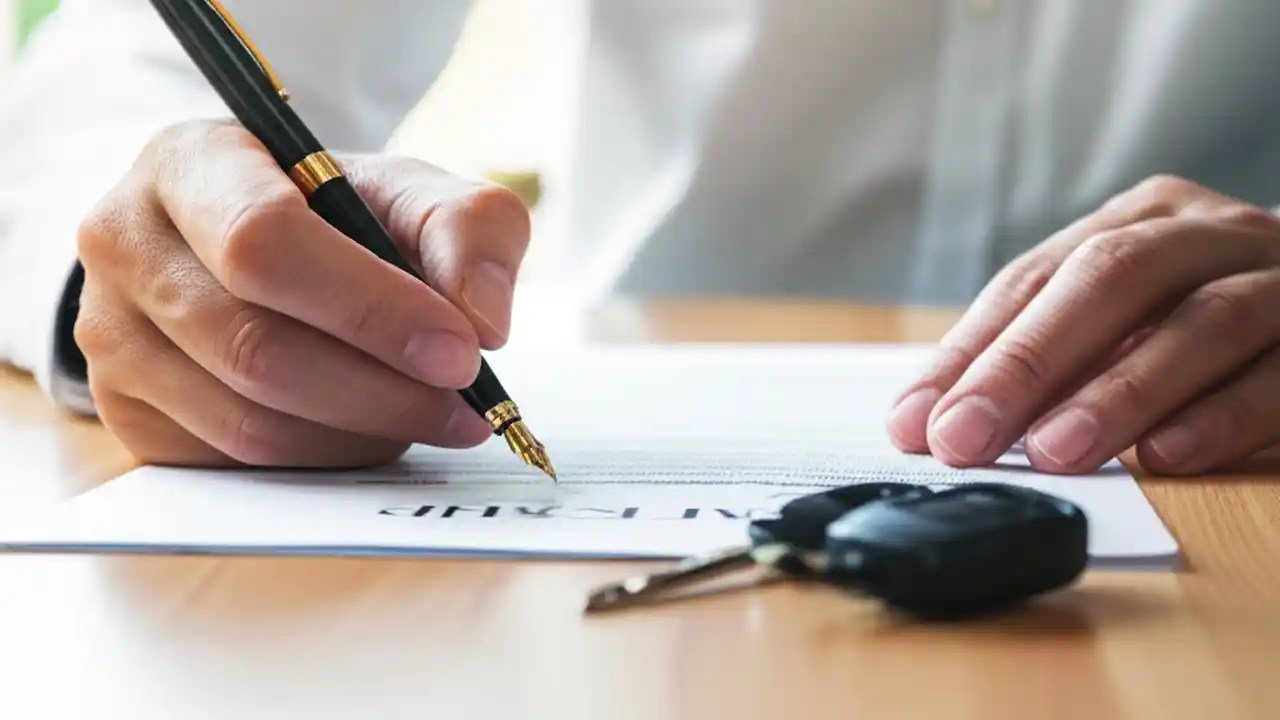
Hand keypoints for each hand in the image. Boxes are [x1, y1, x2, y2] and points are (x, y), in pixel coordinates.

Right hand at [75, 120, 529, 467]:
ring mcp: (111, 336)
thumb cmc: (338, 216)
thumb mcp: (413, 192)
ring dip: (362, 432)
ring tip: (429, 414)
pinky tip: (367, 428)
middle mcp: (128, 244)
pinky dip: (324, 458)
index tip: (461, 352)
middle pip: (255, 348)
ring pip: (249, 422)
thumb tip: (481, 319)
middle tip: (468, 408)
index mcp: (191, 163)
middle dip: (383, 390)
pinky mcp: (128, 413)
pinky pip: (238, 463)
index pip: (264, 243)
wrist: (259, 252)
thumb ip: (468, 229)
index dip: (371, 309)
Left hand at [888, 175, 1279, 474]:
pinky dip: (1222, 417)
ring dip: (1121, 391)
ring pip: (1205, 321)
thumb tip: (933, 421)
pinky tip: (1165, 456)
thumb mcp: (1126, 320)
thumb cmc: (1213, 317)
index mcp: (1142, 221)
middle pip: (1111, 279)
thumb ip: (1046, 357)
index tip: (913, 421)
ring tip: (1054, 451)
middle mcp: (1210, 235)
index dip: (970, 351)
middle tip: (964, 436)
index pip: (1036, 278)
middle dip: (1027, 362)